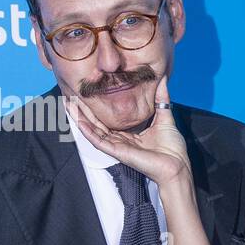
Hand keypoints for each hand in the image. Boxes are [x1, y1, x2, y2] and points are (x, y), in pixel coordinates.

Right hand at [68, 76, 190, 186]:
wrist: (177, 166)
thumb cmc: (172, 148)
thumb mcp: (165, 117)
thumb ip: (161, 98)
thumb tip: (162, 78)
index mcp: (130, 133)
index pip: (109, 118)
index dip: (98, 105)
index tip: (90, 91)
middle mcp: (121, 139)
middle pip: (97, 123)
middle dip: (84, 109)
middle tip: (71, 94)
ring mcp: (118, 146)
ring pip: (94, 130)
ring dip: (80, 117)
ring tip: (68, 103)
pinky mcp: (118, 152)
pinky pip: (99, 141)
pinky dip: (87, 131)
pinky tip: (78, 120)